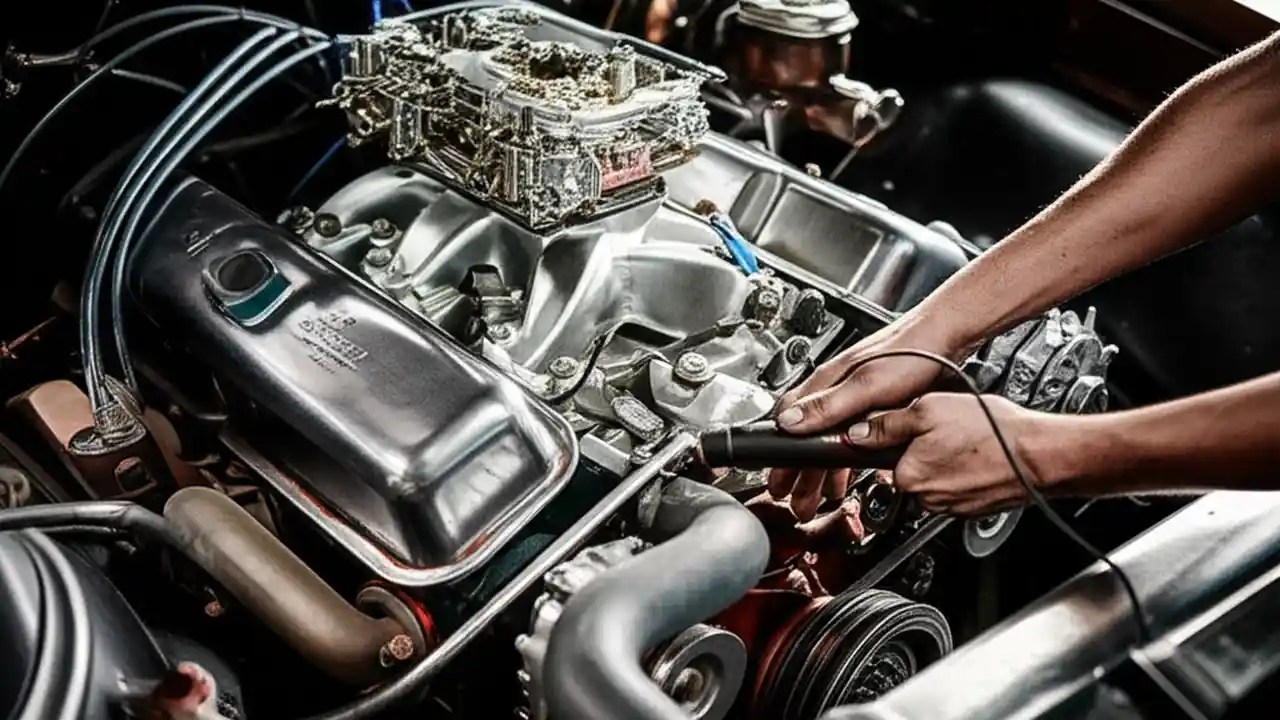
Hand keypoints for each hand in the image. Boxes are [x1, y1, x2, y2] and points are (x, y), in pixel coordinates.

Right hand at [768, 314, 970, 519]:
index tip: (777, 480)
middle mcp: (836, 392)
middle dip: (797, 473)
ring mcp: (855, 400)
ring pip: (828, 442)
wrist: (947, 338)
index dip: (780, 454)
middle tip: (793, 500)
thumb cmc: (910, 354)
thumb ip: (827, 406)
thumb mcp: (866, 385)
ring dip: (820, 473)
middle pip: (806, 438)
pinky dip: (844, 463)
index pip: (787, 421)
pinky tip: (848, 475)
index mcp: (826, 384)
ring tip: (817, 499)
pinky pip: (850, 441)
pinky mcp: (875, 408)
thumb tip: (789, 423)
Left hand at [849, 393, 1058, 515]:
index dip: (894, 438)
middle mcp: (925, 498)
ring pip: (932, 479)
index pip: (881, 458)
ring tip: (966, 443)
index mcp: (907, 475)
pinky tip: (977, 457)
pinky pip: (955, 488)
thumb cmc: (990, 431)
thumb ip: (886, 424)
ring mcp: (949, 507)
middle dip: (920, 450)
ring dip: (943, 462)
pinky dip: (962, 474)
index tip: (909, 430)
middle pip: (907, 469)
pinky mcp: (971, 509)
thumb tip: (856, 433)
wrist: (1038, 455)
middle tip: (945, 431)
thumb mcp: (928, 409)